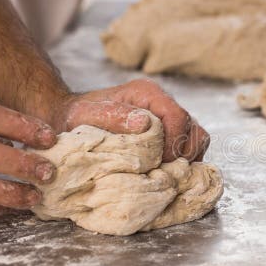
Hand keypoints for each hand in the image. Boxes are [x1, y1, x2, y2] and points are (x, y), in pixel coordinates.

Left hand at [49, 79, 208, 162]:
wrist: (69, 119)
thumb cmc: (76, 117)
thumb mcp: (87, 115)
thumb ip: (114, 116)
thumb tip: (144, 122)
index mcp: (148, 93)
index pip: (178, 118)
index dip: (173, 144)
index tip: (156, 162)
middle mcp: (163, 102)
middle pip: (193, 129)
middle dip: (182, 154)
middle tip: (160, 170)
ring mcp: (168, 118)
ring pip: (196, 138)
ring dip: (186, 158)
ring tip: (164, 171)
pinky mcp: (169, 132)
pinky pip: (190, 146)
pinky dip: (184, 161)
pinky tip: (165, 170)